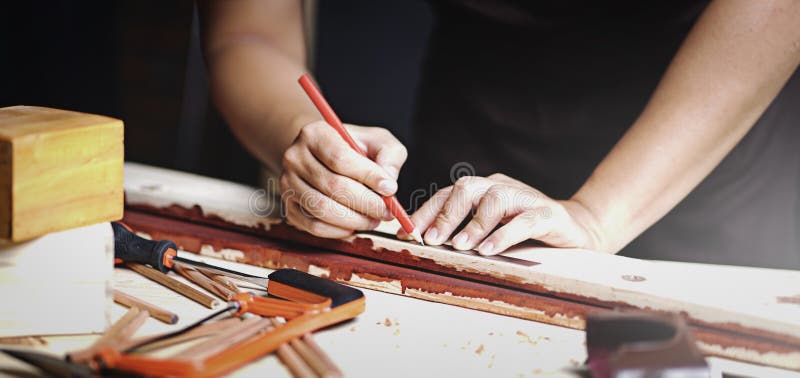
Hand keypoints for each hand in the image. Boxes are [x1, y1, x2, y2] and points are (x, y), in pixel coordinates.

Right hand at [280, 121, 407, 237]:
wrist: (323, 158)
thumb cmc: (354, 148)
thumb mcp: (376, 140)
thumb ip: (389, 154)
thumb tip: (388, 180)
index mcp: (314, 134)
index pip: (340, 158)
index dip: (368, 176)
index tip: (391, 188)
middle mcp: (295, 157)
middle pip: (333, 186)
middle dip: (367, 203)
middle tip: (388, 211)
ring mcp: (288, 184)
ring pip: (323, 209)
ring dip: (355, 220)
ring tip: (374, 219)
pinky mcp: (289, 207)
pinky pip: (314, 226)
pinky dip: (339, 231)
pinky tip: (355, 225)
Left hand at [401, 174, 605, 254]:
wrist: (576, 229)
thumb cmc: (527, 233)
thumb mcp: (491, 231)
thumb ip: (464, 232)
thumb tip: (426, 246)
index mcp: (483, 190)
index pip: (448, 194)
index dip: (426, 212)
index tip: (407, 234)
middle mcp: (501, 187)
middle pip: (467, 188)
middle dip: (446, 214)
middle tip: (431, 240)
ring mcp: (525, 197)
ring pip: (495, 200)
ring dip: (474, 224)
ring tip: (460, 247)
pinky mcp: (548, 213)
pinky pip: (524, 220)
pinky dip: (504, 234)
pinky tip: (489, 250)